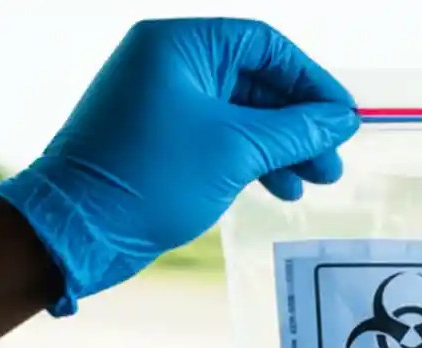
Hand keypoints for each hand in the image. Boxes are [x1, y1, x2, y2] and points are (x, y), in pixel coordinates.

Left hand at [0, 18, 359, 315]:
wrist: (78, 228)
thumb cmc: (152, 177)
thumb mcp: (237, 150)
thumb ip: (296, 130)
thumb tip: (342, 120)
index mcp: (180, 45)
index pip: (265, 46)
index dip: (312, 80)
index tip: (344, 117)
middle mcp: (169, 63)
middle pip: (257, 81)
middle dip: (300, 123)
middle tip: (332, 160)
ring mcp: (164, 101)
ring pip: (243, 114)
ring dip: (283, 147)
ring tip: (315, 181)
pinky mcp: (162, 138)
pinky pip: (222, 136)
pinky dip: (255, 159)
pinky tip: (281, 188)